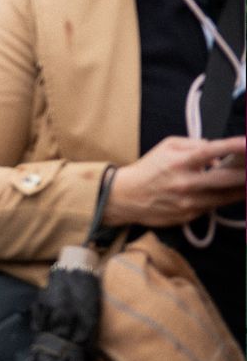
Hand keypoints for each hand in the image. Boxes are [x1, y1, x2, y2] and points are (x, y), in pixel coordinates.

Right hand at [103, 135, 245, 227]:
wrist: (126, 197)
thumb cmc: (148, 169)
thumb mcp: (166, 147)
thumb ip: (193, 145)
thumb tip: (217, 152)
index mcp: (179, 162)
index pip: (210, 151)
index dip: (232, 147)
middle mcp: (185, 183)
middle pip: (227, 179)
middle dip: (246, 173)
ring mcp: (189, 201)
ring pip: (226, 196)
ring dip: (242, 189)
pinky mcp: (189, 215)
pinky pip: (214, 206)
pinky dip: (224, 199)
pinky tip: (232, 193)